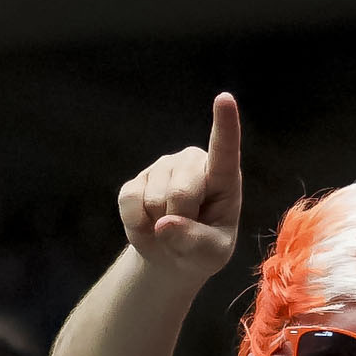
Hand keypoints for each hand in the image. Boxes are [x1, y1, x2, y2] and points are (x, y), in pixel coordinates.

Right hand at [118, 93, 240, 282]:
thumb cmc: (203, 250)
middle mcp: (192, 163)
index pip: (225, 150)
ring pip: (154, 199)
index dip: (225, 125)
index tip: (225, 98)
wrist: (173, 257)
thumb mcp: (212, 254)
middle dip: (180, 221)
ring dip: (158, 224)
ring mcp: (162, 168)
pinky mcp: (135, 181)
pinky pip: (130, 203)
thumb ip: (195, 242)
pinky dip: (136, 223)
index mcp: (223, 177)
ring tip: (168, 226)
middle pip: (181, 192)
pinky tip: (148, 222)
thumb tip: (164, 224)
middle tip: (185, 231)